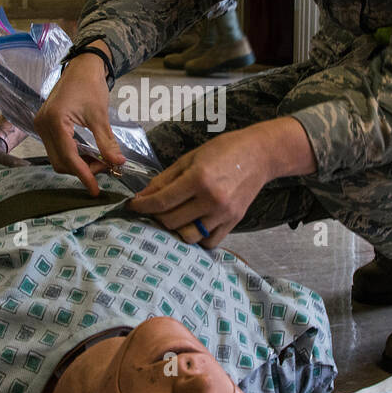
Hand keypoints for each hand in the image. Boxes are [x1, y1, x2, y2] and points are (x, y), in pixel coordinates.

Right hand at [34, 42, 124, 196]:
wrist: (82, 67)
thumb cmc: (91, 86)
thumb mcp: (101, 116)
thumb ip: (107, 142)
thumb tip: (117, 164)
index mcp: (55, 121)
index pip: (69, 157)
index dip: (84, 175)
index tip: (96, 190)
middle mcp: (43, 125)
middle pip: (60, 161)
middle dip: (83, 170)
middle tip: (105, 168)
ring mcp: (41, 125)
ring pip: (57, 158)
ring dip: (77, 164)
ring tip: (99, 161)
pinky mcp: (44, 125)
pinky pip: (56, 148)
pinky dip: (72, 155)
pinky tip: (88, 154)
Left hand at [127, 130, 272, 248]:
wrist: (259, 155)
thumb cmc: (223, 151)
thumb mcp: (190, 158)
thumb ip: (165, 179)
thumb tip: (144, 195)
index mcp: (198, 178)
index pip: (162, 201)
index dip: (142, 206)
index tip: (133, 206)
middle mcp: (212, 199)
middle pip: (172, 221)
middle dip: (156, 217)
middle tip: (152, 210)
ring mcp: (224, 214)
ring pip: (189, 236)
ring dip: (175, 230)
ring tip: (172, 219)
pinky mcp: (234, 222)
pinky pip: (209, 241)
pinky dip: (197, 237)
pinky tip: (192, 225)